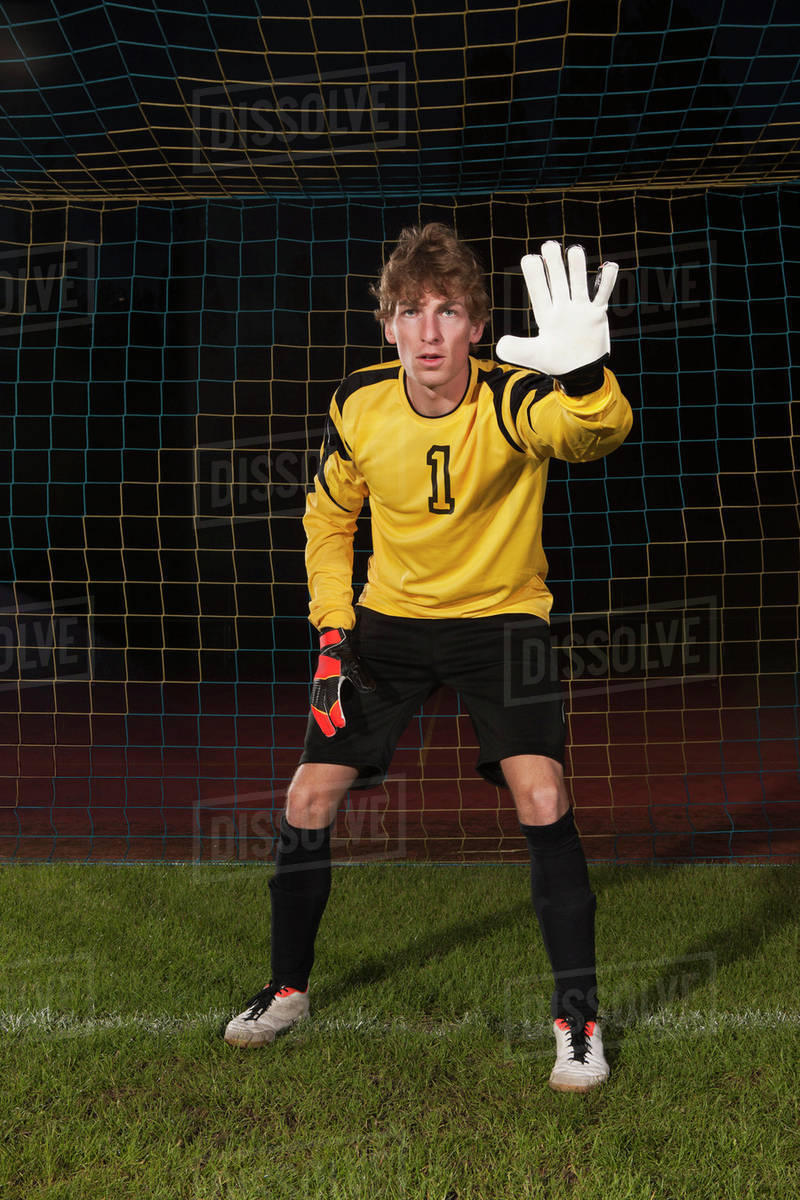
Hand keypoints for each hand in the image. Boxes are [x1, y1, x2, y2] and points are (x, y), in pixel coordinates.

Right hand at [311, 627, 375, 737]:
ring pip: (315, 704)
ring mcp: (318, 683)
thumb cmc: (345, 653)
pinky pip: (316, 700)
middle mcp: (320, 682)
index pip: (332, 700)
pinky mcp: (318, 683)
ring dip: (321, 719)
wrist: (333, 642)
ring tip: (328, 731)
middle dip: (325, 721)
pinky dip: (319, 711)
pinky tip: (325, 719)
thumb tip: (371, 689)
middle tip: (332, 734)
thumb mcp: (354, 663)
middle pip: (319, 706)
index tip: (342, 724)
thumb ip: (361, 677)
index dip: (336, 713)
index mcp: (329, 678)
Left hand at [496, 241, 618, 376]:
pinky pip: (602, 295)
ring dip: (577, 268)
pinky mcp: (596, 314)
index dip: (535, 276)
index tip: (530, 258)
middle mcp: (563, 308)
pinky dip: (606, 281)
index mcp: (546, 315)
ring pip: (578, 283)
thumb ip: (517, 349)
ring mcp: (580, 309)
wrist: (580, 372)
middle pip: (558, 281)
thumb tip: (499, 345)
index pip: (539, 291)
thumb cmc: (556, 362)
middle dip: (554, 264)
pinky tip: (609, 266)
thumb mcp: (534, 355)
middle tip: (549, 245)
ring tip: (574, 250)